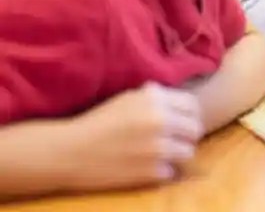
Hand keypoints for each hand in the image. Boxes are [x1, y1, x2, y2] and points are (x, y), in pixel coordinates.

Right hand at [63, 82, 204, 191]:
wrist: (67, 152)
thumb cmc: (96, 123)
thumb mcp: (126, 99)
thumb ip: (154, 97)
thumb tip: (174, 95)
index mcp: (154, 99)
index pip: (193, 106)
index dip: (188, 115)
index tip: (180, 122)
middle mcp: (160, 120)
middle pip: (195, 130)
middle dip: (185, 136)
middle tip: (171, 140)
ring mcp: (157, 147)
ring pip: (188, 152)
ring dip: (175, 155)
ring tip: (159, 154)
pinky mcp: (151, 171)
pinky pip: (171, 172)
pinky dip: (160, 171)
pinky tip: (143, 167)